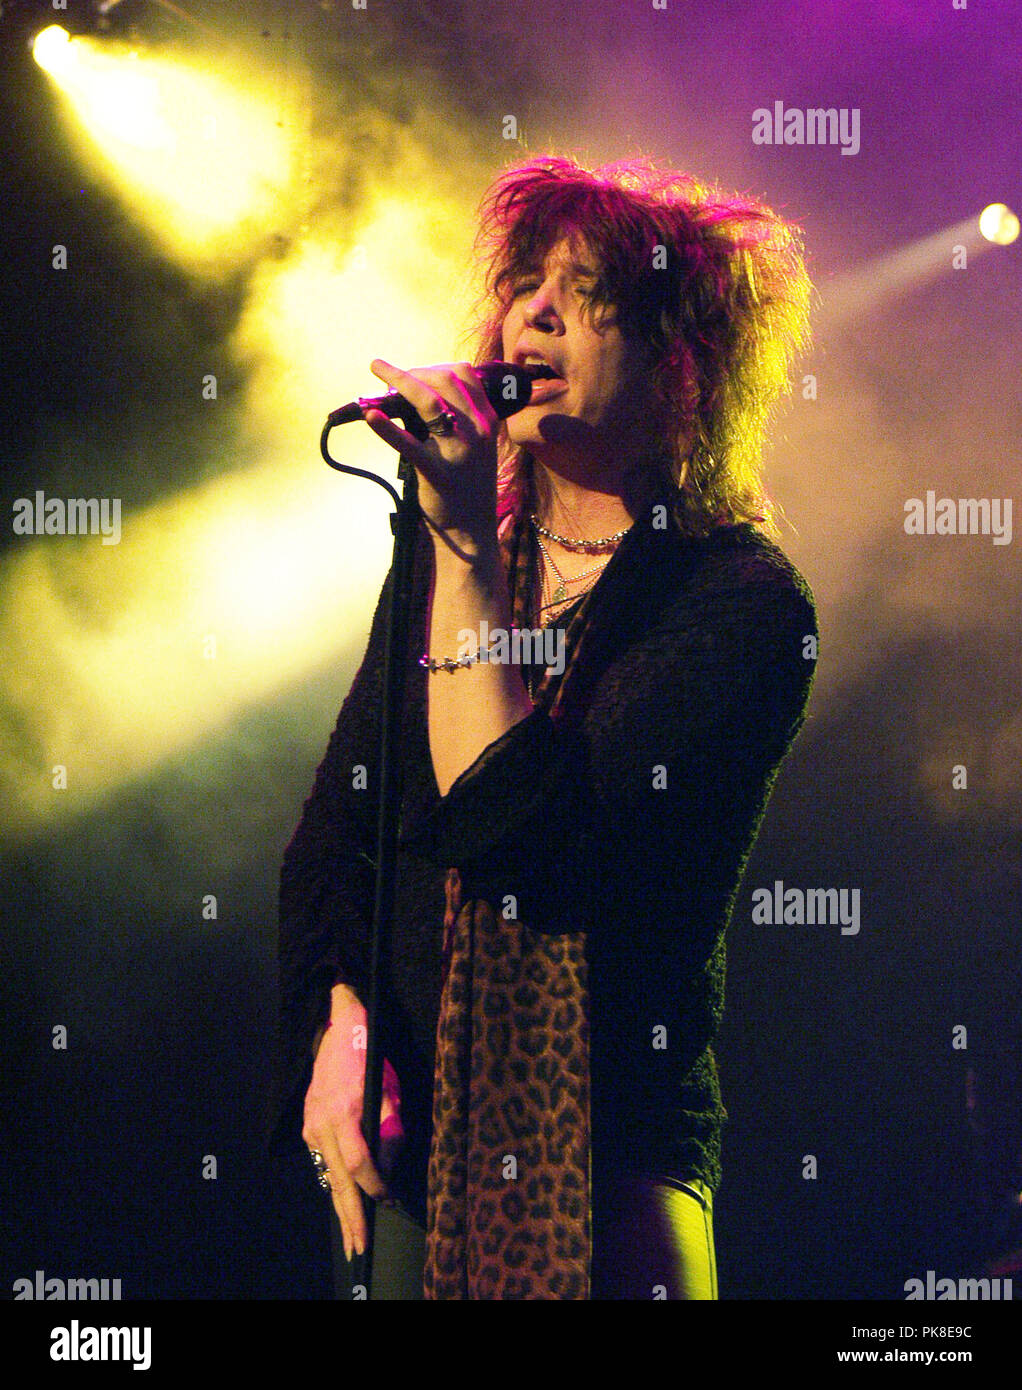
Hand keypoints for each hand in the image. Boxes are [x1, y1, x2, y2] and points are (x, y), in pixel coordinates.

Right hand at [302, 986, 404, 1260]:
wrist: (334, 1026)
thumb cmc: (367, 1051)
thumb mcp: (388, 1084)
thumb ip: (389, 1125)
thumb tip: (389, 1167)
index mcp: (344, 1111)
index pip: (359, 1162)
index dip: (375, 1185)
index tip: (388, 1200)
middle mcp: (322, 1123)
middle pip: (338, 1180)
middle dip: (349, 1217)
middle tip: (357, 1248)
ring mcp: (312, 1126)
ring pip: (328, 1175)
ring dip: (341, 1207)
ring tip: (351, 1236)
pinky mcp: (309, 1125)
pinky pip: (325, 1161)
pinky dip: (335, 1182)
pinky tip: (344, 1201)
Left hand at [362, 359, 500, 555]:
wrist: (472, 531)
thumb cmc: (468, 488)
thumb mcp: (475, 448)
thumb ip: (457, 422)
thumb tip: (418, 396)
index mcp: (488, 422)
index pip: (465, 375)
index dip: (436, 365)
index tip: (416, 370)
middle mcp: (477, 431)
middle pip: (444, 380)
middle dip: (414, 370)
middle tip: (390, 374)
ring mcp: (458, 451)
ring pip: (428, 402)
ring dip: (398, 380)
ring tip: (377, 370)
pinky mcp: (436, 473)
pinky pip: (409, 445)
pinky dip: (386, 429)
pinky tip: (370, 416)